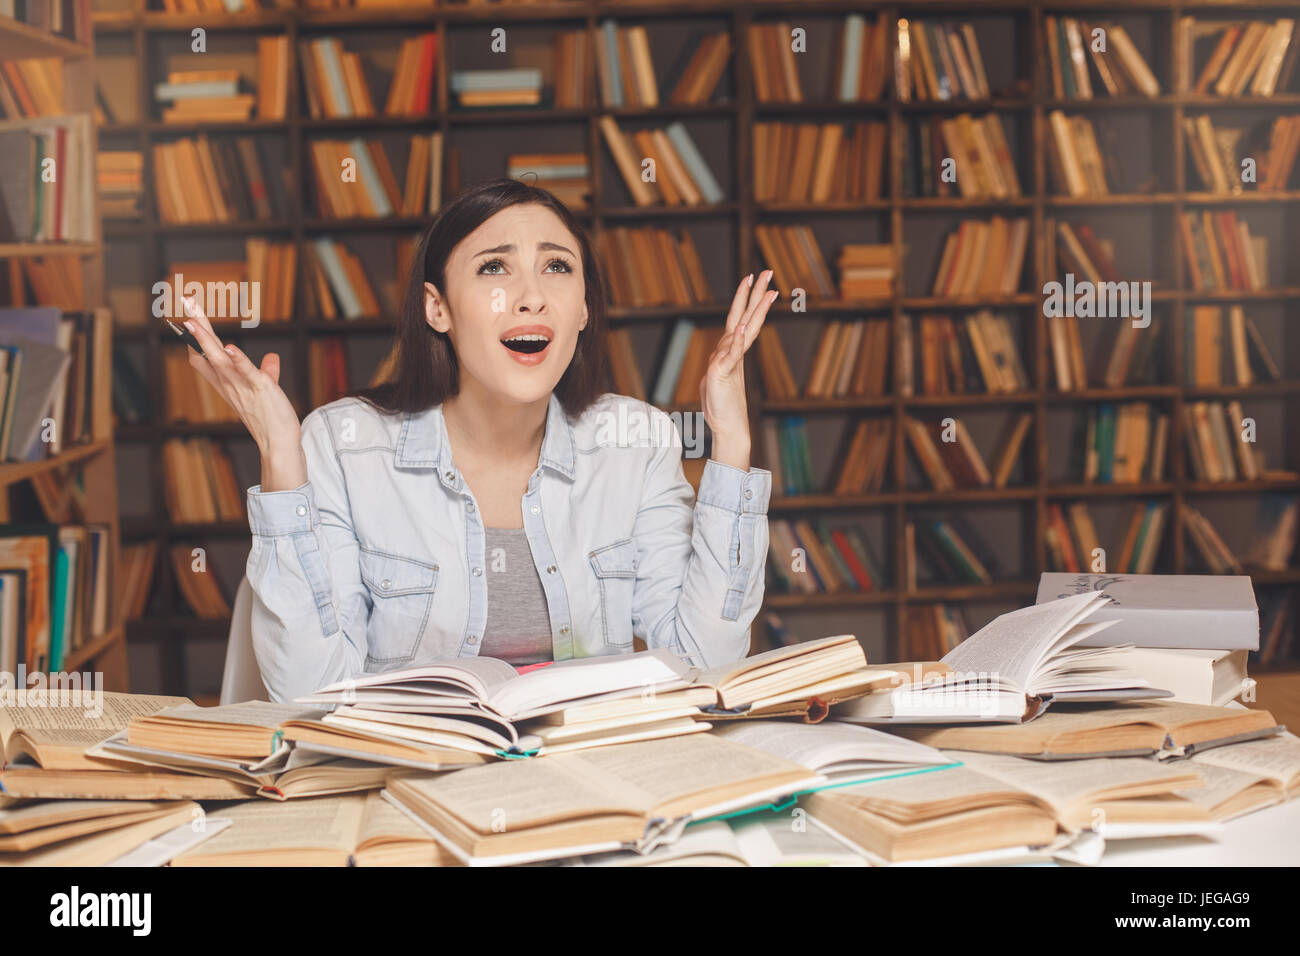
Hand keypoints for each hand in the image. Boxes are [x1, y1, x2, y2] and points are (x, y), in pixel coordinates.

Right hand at [179, 296, 305, 490]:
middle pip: (207, 350)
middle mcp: (229, 383)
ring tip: (193, 321)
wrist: (279, 443)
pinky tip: (229, 347)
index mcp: (226, 382)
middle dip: (197, 327)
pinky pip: (246, 372)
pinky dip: (238, 359)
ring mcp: (242, 386)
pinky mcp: (260, 389)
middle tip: (186, 302)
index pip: (205, 357)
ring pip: (219, 359)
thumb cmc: (270, 417)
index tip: (187, 318)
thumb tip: (271, 357)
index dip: (196, 339)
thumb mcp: (265, 390)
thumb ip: (267, 371)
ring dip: (206, 340)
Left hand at [699, 270, 776, 469]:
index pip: (741, 318)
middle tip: (767, 271)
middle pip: (747, 316)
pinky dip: (737, 341)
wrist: (727, 427)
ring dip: (755, 310)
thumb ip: (721, 358)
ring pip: (744, 330)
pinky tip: (741, 329)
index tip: (754, 278)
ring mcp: (731, 361)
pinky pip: (732, 355)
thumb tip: (725, 349)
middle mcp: (734, 352)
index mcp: (731, 350)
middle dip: (757, 293)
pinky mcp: (723, 373)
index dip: (747, 298)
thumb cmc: (720, 404)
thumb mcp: (716, 375)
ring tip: (767, 291)